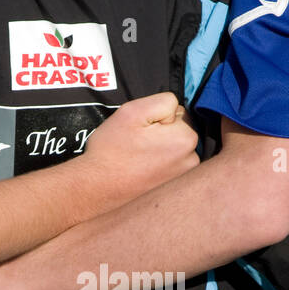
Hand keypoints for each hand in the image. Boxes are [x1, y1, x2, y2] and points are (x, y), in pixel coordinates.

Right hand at [81, 92, 199, 200]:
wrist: (97, 187)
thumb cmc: (112, 149)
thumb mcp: (134, 111)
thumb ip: (164, 102)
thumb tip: (176, 111)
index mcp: (186, 139)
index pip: (178, 112)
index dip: (157, 117)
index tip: (140, 131)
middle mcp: (191, 161)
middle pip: (179, 131)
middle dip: (161, 132)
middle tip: (137, 144)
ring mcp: (183, 177)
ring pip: (174, 148)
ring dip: (159, 148)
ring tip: (137, 157)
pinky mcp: (173, 188)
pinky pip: (169, 165)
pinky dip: (157, 164)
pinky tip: (141, 170)